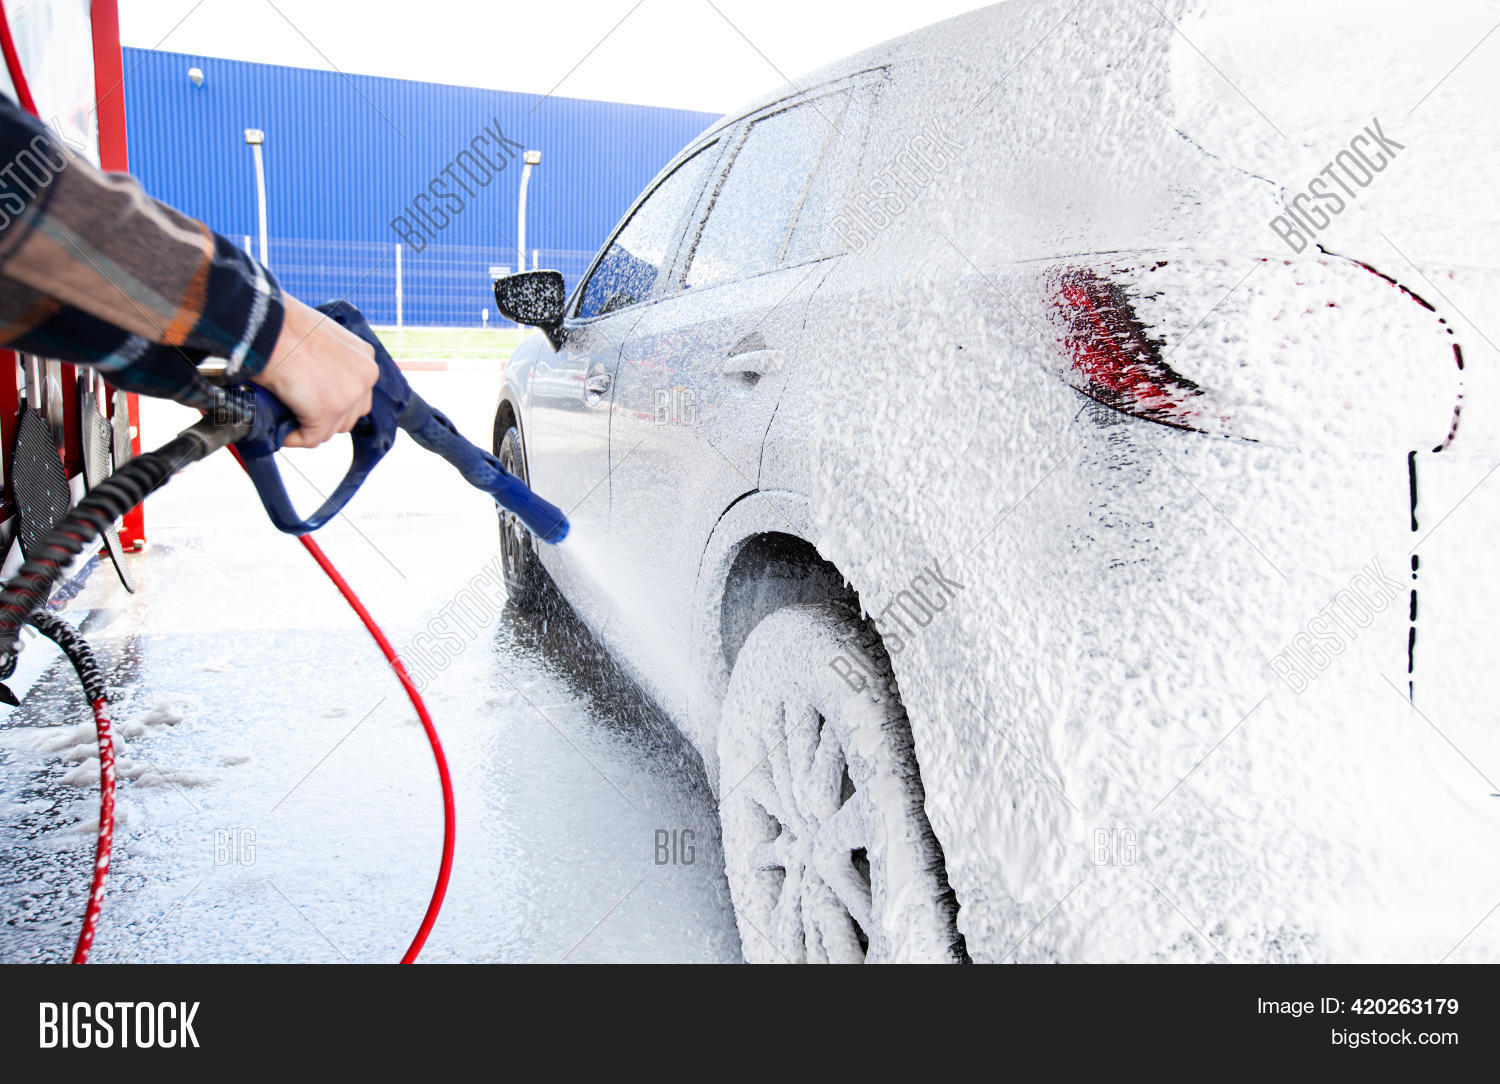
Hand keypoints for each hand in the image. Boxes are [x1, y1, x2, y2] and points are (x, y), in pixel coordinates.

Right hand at [253, 296, 377, 447]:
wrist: (268, 325)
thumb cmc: (283, 325)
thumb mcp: (319, 338)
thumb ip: (328, 362)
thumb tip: (314, 382)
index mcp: (364, 356)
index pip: (357, 392)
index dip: (334, 402)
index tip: (313, 403)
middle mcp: (365, 376)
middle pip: (350, 414)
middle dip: (325, 418)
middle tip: (299, 412)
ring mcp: (349, 396)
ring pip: (332, 428)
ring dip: (310, 427)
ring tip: (288, 417)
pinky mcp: (327, 412)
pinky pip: (312, 438)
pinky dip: (295, 438)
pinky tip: (281, 430)